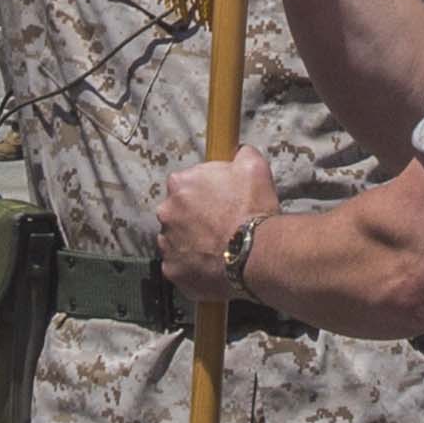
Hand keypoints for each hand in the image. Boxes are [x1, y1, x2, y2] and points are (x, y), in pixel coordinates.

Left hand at [159, 144, 276, 291]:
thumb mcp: (253, 166)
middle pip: (176, 213)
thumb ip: (240, 154)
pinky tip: (211, 266)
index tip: (218, 201)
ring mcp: (167, 244)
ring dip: (190, 242)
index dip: (203, 192)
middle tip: (218, 226)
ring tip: (216, 248)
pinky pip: (179, 266)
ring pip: (176, 240)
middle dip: (193, 218)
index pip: (185, 183)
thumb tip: (239, 151)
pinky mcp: (172, 270)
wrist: (256, 253)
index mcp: (180, 184)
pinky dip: (192, 267)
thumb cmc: (252, 208)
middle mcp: (166, 212)